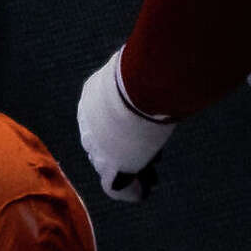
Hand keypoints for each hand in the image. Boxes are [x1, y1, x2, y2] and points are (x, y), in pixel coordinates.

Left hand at [76, 51, 174, 203]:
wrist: (139, 89)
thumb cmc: (145, 70)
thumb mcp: (138, 65)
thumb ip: (143, 69)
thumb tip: (161, 57)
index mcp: (90, 100)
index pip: (106, 119)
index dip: (127, 126)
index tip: (145, 129)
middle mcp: (88, 126)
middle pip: (110, 144)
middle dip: (129, 151)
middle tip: (151, 158)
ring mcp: (97, 149)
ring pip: (114, 166)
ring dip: (131, 173)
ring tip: (150, 180)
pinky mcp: (110, 167)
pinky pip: (116, 187)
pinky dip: (130, 191)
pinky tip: (143, 193)